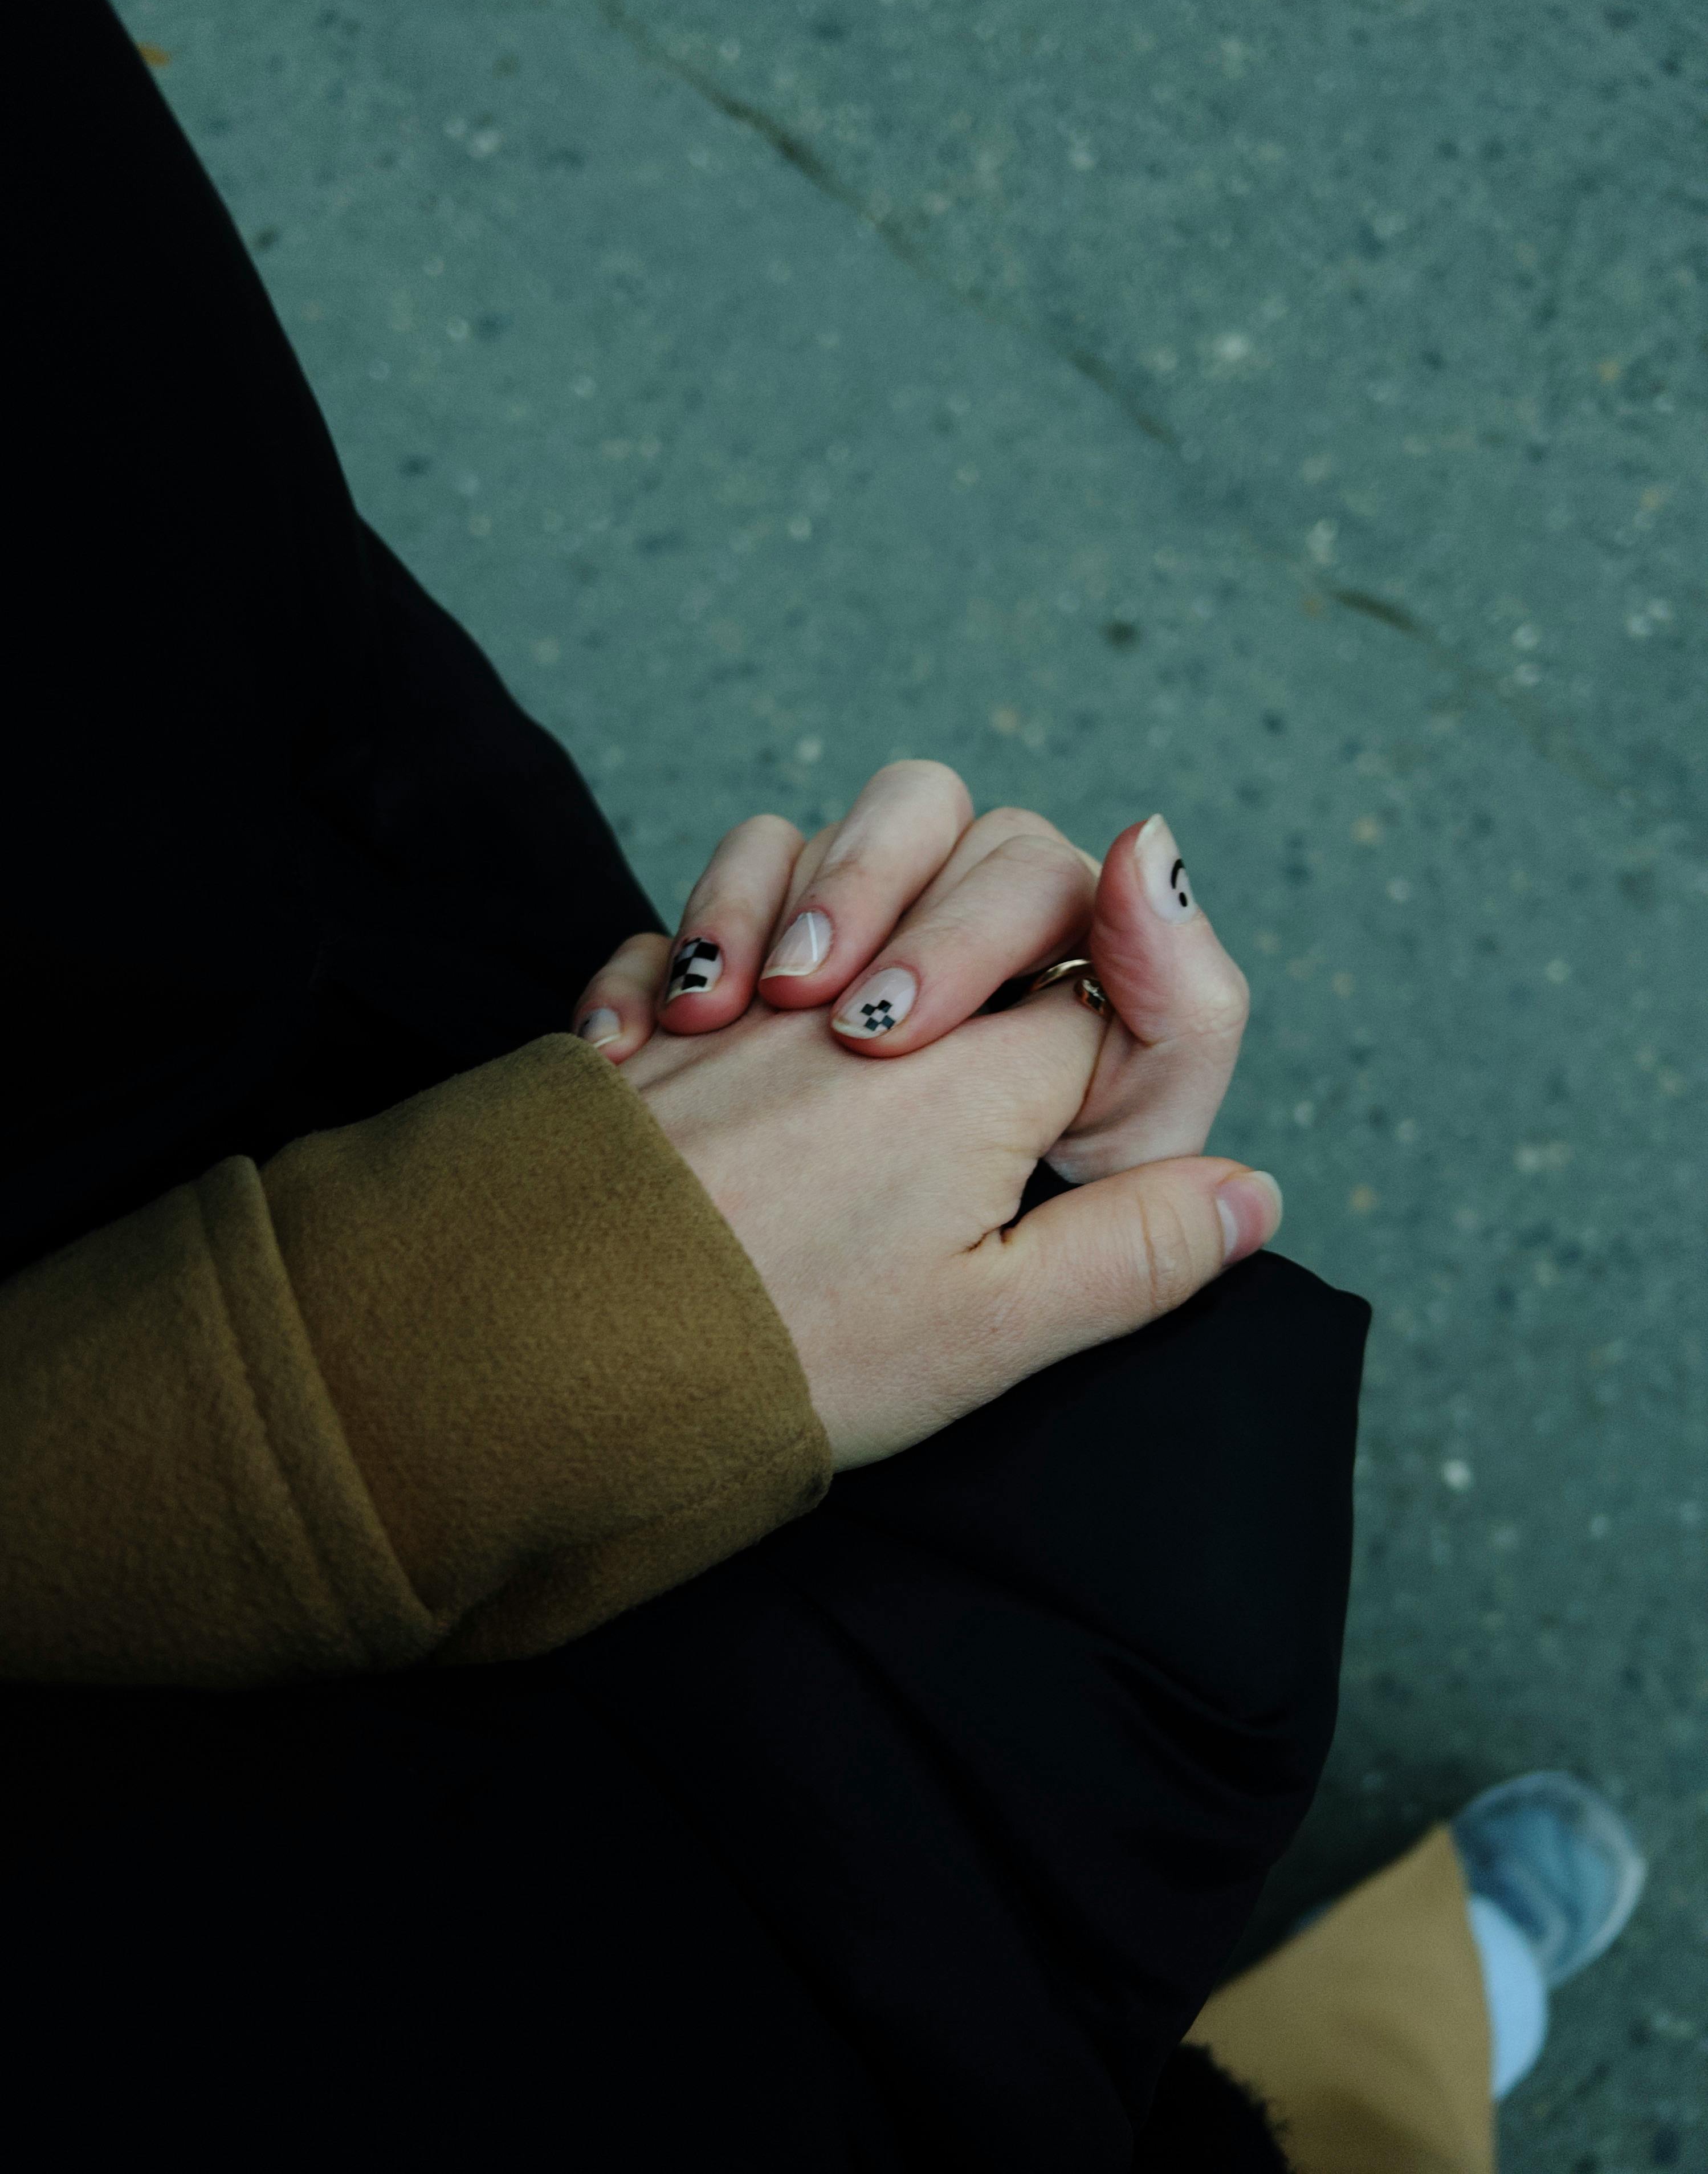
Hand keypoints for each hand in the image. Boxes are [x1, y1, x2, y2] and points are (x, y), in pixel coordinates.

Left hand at [573, 767, 1277, 1472]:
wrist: (539, 1363)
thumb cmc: (778, 1359)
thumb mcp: (990, 1334)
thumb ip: (1135, 1251)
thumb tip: (1255, 1194)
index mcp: (974, 1072)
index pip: (1102, 988)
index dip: (1124, 1026)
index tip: (1087, 1104)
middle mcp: (859, 997)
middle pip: (985, 851)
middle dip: (993, 915)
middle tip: (925, 1033)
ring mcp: (742, 993)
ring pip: (811, 841)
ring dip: (831, 890)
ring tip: (813, 996)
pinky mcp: (644, 1015)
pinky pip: (682, 911)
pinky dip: (701, 935)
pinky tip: (703, 1014)